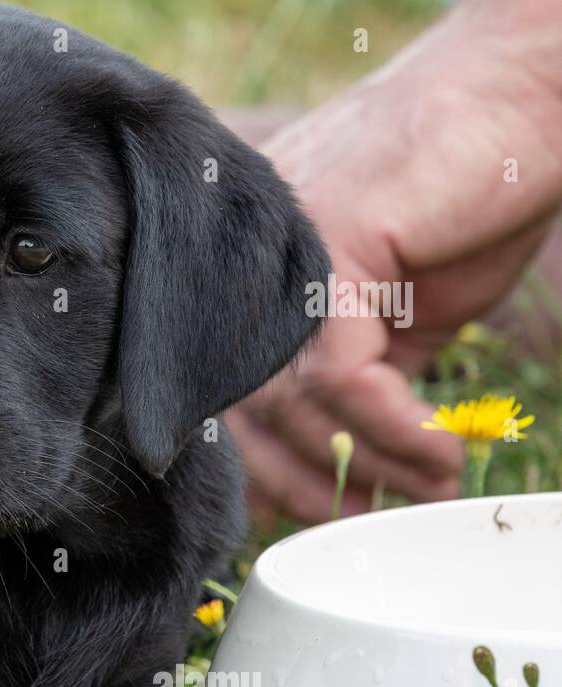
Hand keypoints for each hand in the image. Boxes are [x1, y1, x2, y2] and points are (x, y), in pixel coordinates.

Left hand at [228, 0, 561, 523]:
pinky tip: (438, 453)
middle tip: (366, 520)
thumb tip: (346, 457)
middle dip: (306, 482)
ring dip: (368, 463)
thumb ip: (361, 375)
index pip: (229, 399)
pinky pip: (344, 377)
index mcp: (253, 290)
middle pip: (246, 412)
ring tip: (424, 491)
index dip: (266, 471)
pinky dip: (394, 428)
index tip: (317, 515)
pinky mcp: (330, 257)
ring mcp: (280, 264)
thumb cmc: (466, 203)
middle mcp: (248, 276)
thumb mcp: (401, 314)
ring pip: (297, 403)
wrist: (517, 107)